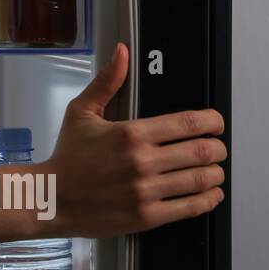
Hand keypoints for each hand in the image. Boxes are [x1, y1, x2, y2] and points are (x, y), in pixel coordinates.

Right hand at [46, 43, 225, 238]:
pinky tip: (210, 194)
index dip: (212, 122)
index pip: (189, 123)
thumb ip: (107, 82)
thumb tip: (121, 53)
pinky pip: (191, 207)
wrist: (50, 198)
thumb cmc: (66, 158)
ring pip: (202, 180)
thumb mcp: (81, 113)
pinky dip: (208, 199)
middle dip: (218, 149)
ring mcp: (146, 190)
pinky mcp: (147, 216)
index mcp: (131, 133)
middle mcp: (142, 161)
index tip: (215, 124)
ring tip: (214, 171)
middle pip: (203, 152)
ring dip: (216, 174)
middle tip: (217, 148)